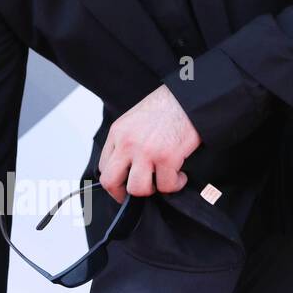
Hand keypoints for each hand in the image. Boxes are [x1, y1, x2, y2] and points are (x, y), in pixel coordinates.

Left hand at [98, 85, 201, 203]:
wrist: (189, 97)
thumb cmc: (166, 106)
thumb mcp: (135, 119)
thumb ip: (127, 141)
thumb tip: (128, 166)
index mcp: (118, 133)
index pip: (103, 167)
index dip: (114, 181)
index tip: (123, 186)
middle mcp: (128, 143)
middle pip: (111, 181)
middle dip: (122, 194)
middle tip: (135, 194)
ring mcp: (146, 152)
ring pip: (138, 189)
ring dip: (152, 190)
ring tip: (162, 181)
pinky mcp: (167, 158)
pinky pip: (166, 186)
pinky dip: (175, 184)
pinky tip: (180, 175)